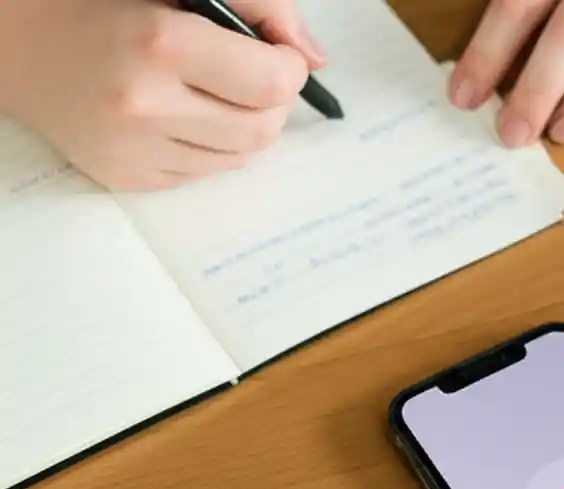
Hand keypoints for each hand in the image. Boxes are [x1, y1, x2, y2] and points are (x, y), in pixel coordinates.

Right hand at [0, 0, 325, 190]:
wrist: (15, 40)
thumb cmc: (102, 2)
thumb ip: (259, 7)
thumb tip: (315, 59)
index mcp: (160, 43)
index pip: (274, 83)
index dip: (287, 66)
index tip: (273, 52)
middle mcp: (145, 104)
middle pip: (265, 129)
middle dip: (271, 101)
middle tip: (247, 74)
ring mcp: (132, 148)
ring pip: (240, 156)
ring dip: (242, 125)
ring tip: (208, 91)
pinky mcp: (125, 177)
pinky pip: (202, 173)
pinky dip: (207, 144)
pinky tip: (177, 112)